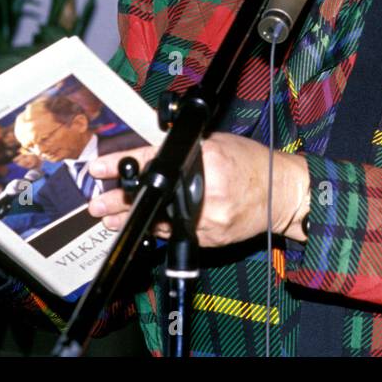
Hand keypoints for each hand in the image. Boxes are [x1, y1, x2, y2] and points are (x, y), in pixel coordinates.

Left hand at [85, 131, 309, 247]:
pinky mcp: (210, 238)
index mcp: (207, 157)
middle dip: (119, 201)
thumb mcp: (218, 144)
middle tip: (97, 203)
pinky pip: (176, 235)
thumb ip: (184, 150)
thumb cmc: (252, 164)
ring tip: (109, 218)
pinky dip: (158, 230)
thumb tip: (147, 154)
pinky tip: (141, 228)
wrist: (284, 193)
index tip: (99, 168)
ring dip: (131, 220)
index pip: (154, 159)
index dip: (123, 163)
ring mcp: (208, 218)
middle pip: (151, 196)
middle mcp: (206, 188)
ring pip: (159, 221)